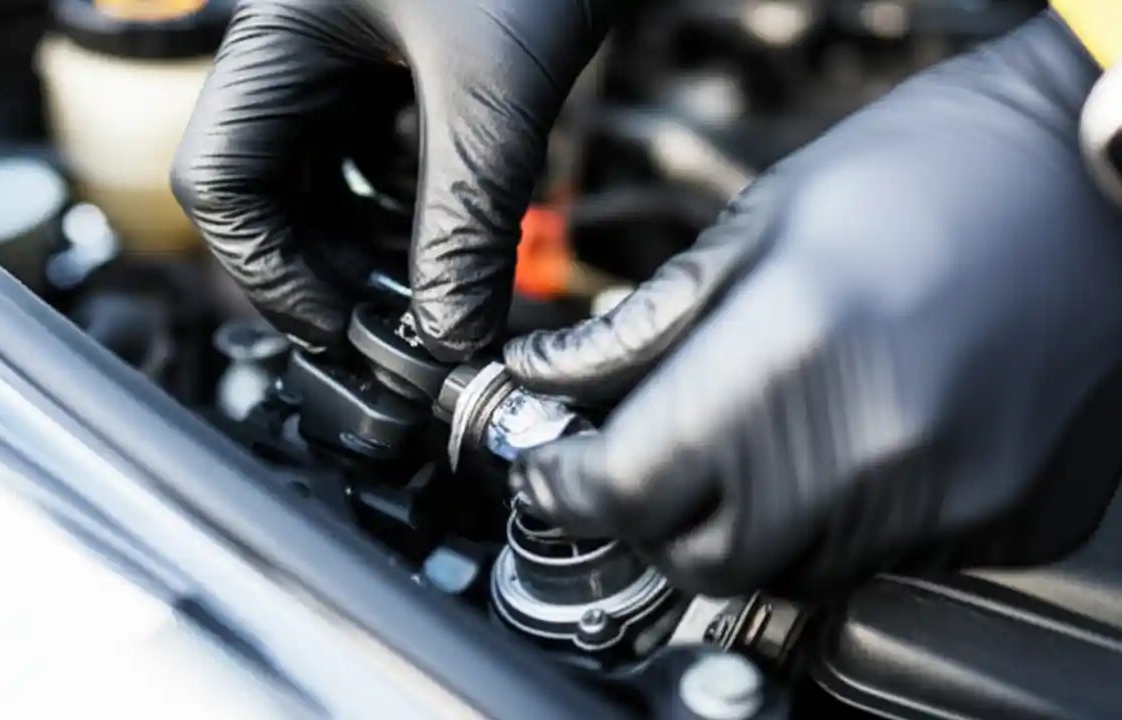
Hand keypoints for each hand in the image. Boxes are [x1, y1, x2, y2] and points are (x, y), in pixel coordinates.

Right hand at [171, 0, 614, 359]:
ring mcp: (342, 45)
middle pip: (265, 188)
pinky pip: (371, 144)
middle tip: (398, 321)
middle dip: (327, 265)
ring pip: (320, 173)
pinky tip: (451, 222)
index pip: (219, 185)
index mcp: (278, 37)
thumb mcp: (495, 91)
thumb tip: (454, 333)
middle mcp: (294, 44)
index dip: (273, 275)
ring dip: (368, 239)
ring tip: (432, 282)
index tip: (346, 331)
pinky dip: (403, 197)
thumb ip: (469, 221)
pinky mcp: (393, 50)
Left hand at [505, 13, 1121, 595]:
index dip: (569, 483)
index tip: (558, 465)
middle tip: (646, 454)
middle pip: (701, 557)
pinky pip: (881, 558)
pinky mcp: (1004, 523)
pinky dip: (838, 516)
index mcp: (797, 351)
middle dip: (651, 515)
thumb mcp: (768, 221)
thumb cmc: (943, 169)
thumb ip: (646, 324)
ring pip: (790, 569)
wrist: (1106, 181)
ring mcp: (950, 500)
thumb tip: (555, 380)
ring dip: (749, 517)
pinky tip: (855, 437)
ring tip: (767, 428)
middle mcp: (878, 450)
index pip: (630, 485)